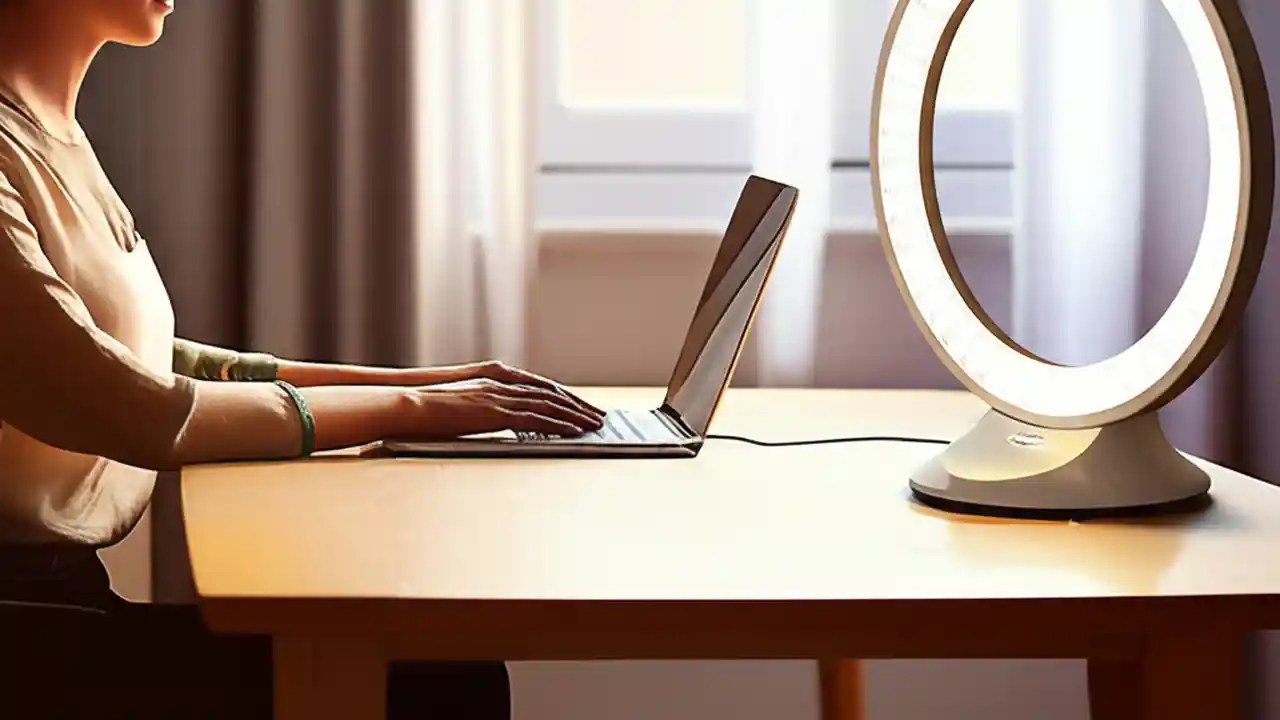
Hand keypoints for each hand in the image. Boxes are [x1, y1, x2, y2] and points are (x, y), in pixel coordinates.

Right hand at [400, 378, 604, 438]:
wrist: (407, 406)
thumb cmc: (426, 411)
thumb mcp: (461, 408)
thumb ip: (483, 410)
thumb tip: (496, 423)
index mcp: (493, 380)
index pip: (537, 387)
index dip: (562, 397)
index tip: (579, 406)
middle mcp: (501, 384)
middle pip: (550, 393)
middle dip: (577, 405)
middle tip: (598, 415)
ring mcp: (499, 396)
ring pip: (548, 405)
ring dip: (575, 415)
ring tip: (595, 425)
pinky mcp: (495, 412)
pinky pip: (535, 419)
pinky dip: (558, 425)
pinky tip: (574, 432)